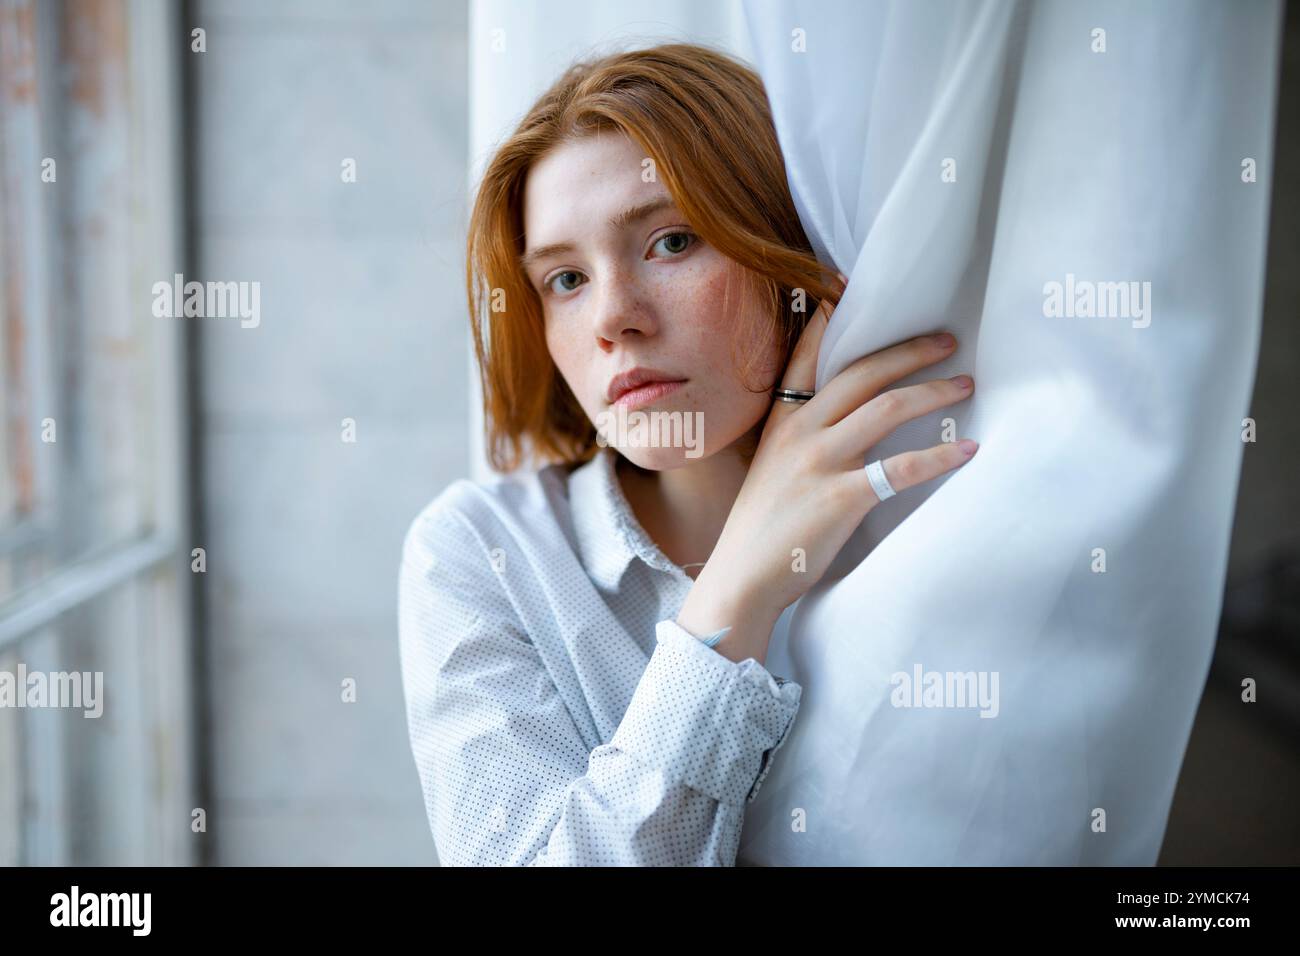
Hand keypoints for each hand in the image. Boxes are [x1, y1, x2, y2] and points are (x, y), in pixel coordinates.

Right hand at [677, 272, 978, 663]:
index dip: (830, 317)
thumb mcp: (770, 467)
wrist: (742, 579)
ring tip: (966, 386)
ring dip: (934, 392)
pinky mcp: (841, 497)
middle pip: (863, 373)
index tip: (852, 286)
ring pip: (888, 408)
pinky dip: (940, 456)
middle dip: (910, 351)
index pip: (808, 356)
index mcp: (782, 421)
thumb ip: (800, 436)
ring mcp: (819, 462)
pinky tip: (968, 450)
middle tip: (948, 340)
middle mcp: (800, 432)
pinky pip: (902, 467)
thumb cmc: (763, 527)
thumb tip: (843, 415)